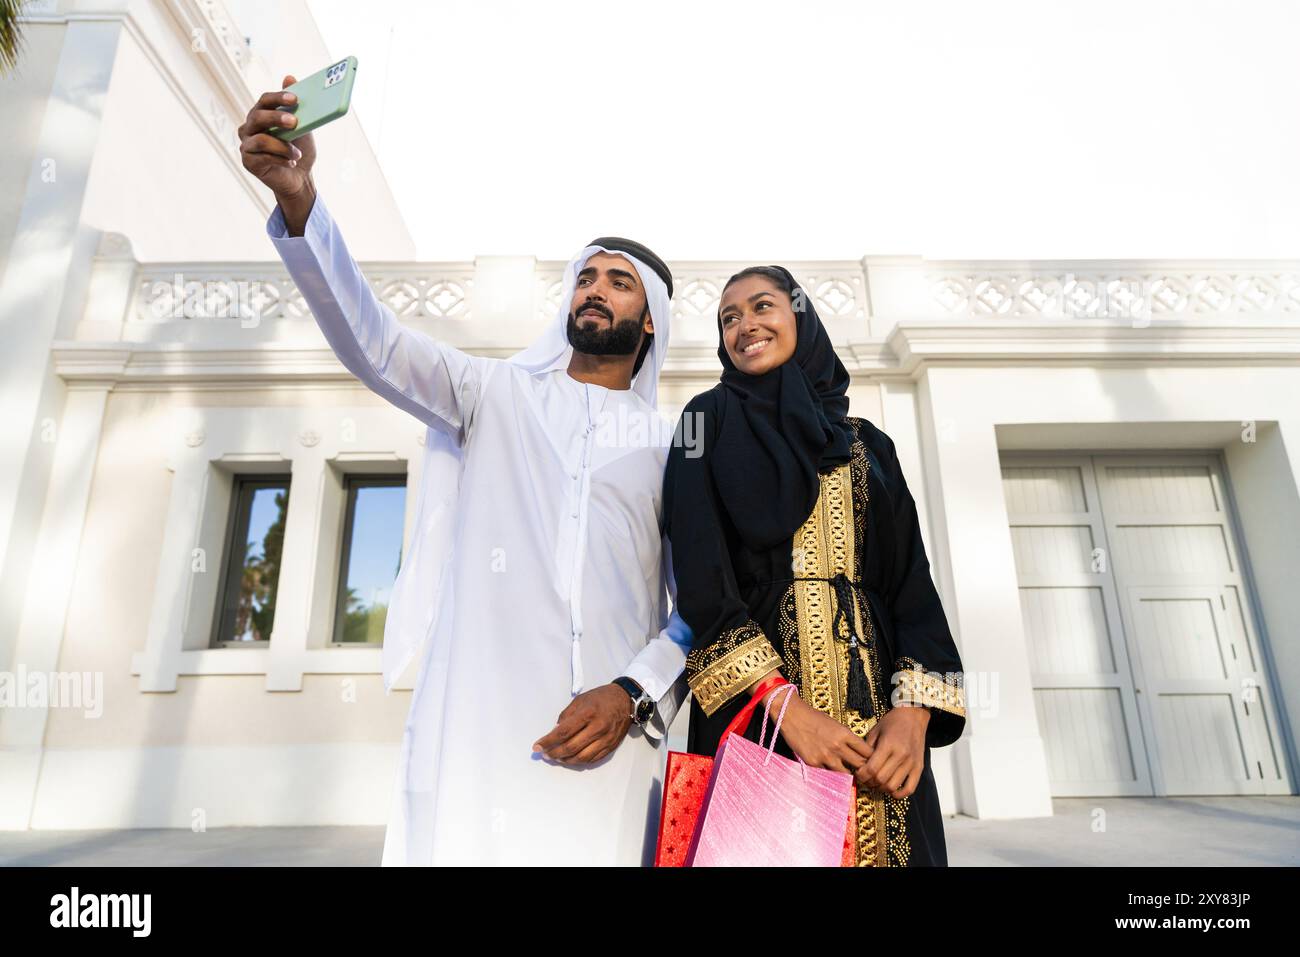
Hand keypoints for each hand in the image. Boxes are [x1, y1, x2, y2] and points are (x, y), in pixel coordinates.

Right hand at [237, 75, 317, 229]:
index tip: (295, 98)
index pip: (265, 100)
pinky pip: (263, 157)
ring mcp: (246, 145)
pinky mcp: (248, 162)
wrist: (299, 179)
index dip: (278, 97)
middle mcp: (250, 127)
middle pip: (257, 116)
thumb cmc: (299, 150)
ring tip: (297, 153)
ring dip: (283, 146)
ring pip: (261, 139)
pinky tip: (291, 162)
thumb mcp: (303, 127)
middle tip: (294, 122)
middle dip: (276, 117)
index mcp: (262, 115)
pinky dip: (281, 159)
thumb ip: (296, 107)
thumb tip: (289, 77)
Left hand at [532, 684, 633, 765]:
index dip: (547, 741)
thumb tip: (554, 732)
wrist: (625, 700)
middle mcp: (598, 727)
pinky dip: (579, 761)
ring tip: (557, 757)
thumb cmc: (600, 698)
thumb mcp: (580, 700)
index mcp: (588, 713)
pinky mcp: (611, 746)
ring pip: (581, 757)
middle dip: (554, 753)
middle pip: (571, 747)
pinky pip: (593, 759)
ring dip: (566, 760)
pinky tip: (571, 758)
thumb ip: (566, 717)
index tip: (537, 747)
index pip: (563, 732)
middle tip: (545, 754)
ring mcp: (606, 739)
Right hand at [770, 690, 874, 773]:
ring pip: (845, 774)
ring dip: (849, 776)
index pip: (867, 751)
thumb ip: (846, 738)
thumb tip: (858, 752)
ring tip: (851, 778)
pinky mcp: (813, 762)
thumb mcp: (835, 725)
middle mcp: (837, 746)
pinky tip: (834, 776)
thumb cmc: (814, 718)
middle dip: (864, 770)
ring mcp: (825, 756)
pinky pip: (827, 775)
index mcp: (845, 734)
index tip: (872, 762)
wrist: (792, 715)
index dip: (872, 758)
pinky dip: (832, 776)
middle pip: (860, 765)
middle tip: (865, 774)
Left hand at [854, 705, 929, 797]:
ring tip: (876, 784)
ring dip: (881, 789)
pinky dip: (899, 794)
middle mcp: (901, 755)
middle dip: (869, 783)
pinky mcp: (919, 768)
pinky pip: (910, 788)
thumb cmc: (892, 722)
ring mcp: (911, 763)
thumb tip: (859, 766)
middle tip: (865, 780)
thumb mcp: (875, 731)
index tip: (858, 774)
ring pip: (893, 786)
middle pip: (881, 779)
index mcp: (888, 745)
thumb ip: (867, 749)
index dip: (862, 775)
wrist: (913, 716)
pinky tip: (891, 791)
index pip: (872, 769)